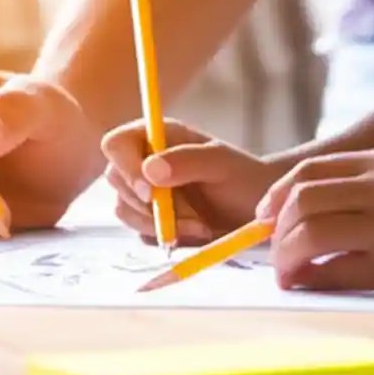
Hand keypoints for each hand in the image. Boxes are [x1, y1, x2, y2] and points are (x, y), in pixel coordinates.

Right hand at [101, 119, 279, 242]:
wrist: (257, 208)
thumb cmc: (243, 177)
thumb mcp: (221, 164)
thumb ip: (187, 161)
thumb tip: (148, 170)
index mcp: (156, 136)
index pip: (116, 145)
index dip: (126, 168)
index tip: (150, 193)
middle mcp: (142, 161)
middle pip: (116, 181)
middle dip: (150, 205)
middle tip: (192, 217)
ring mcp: (142, 192)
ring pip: (124, 210)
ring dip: (160, 225)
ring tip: (200, 226)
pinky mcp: (148, 219)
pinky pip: (140, 232)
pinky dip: (165, 237)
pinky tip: (194, 232)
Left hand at [258, 149, 373, 293]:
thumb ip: (357, 188)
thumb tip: (290, 214)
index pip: (308, 172)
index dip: (276, 196)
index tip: (263, 218)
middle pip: (301, 202)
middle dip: (276, 230)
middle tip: (275, 252)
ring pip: (309, 235)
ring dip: (286, 257)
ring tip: (288, 272)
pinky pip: (333, 272)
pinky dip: (309, 278)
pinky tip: (306, 283)